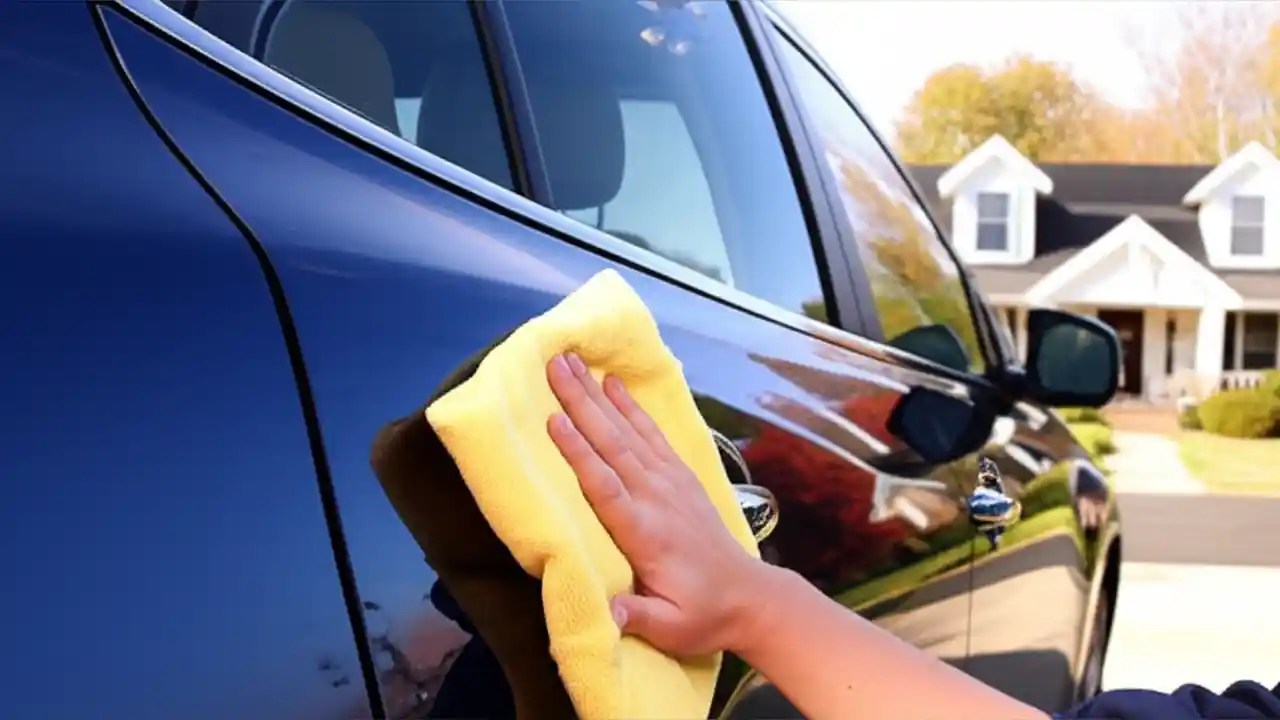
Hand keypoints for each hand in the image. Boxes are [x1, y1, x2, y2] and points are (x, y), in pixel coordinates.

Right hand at [545, 352, 770, 656]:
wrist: (748, 597)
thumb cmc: (701, 615)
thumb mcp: (672, 629)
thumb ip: (640, 616)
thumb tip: (609, 611)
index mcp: (646, 533)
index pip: (606, 487)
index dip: (579, 453)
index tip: (554, 420)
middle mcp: (656, 498)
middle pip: (612, 444)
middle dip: (580, 403)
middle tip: (554, 365)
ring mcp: (670, 482)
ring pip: (627, 431)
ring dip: (597, 395)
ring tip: (572, 362)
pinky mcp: (679, 476)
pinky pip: (650, 434)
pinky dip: (630, 406)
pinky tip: (612, 384)